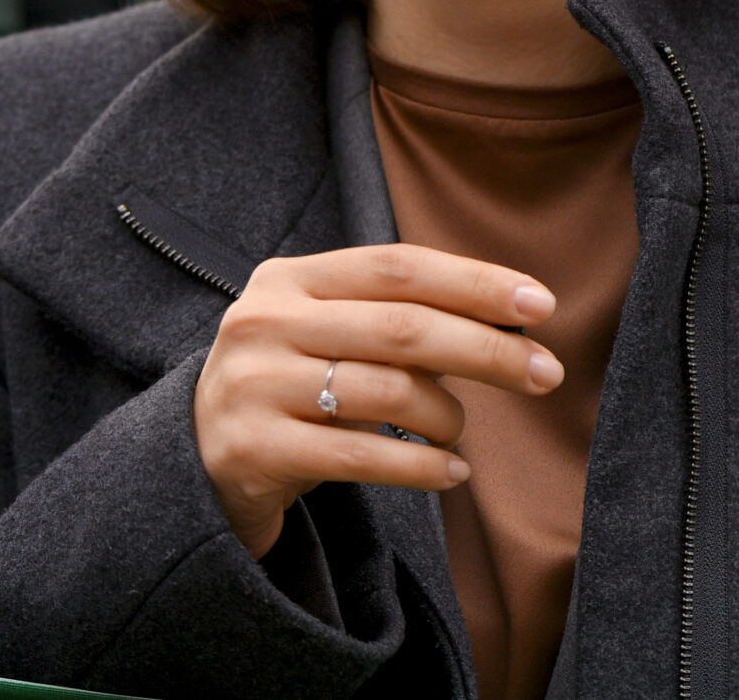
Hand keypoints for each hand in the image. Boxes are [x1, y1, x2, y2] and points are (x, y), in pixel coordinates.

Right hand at [193, 244, 558, 557]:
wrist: (192, 459)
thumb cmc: (289, 386)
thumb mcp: (325, 333)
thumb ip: (395, 317)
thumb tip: (510, 319)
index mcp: (288, 278)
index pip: (396, 267)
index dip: (473, 281)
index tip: (540, 303)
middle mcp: (265, 322)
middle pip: (401, 328)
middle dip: (486, 349)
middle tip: (546, 372)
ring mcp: (254, 386)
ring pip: (385, 392)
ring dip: (448, 416)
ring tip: (463, 432)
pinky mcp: (253, 450)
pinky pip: (362, 456)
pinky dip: (422, 466)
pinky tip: (452, 473)